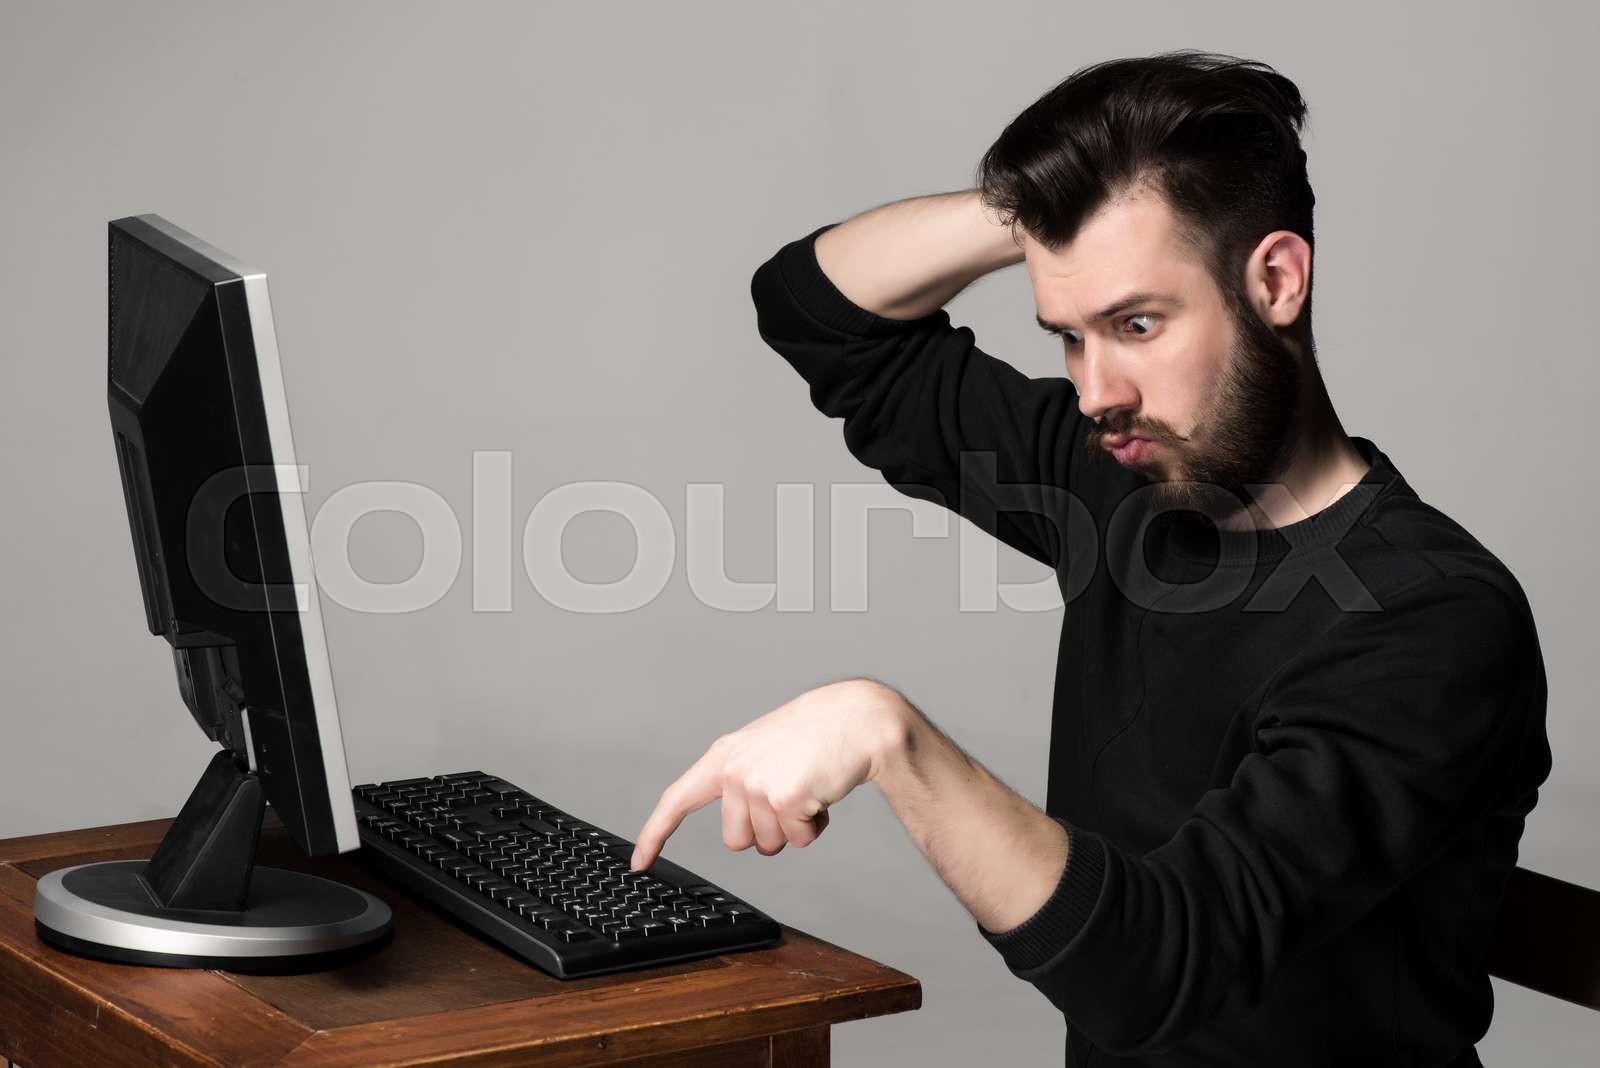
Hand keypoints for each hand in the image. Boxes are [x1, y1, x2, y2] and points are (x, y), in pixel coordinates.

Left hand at [628, 679, 907, 870]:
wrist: (857, 719)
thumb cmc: (818, 736)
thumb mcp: (765, 751)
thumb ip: (743, 782)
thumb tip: (741, 832)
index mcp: (725, 756)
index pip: (677, 799)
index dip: (656, 834)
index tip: (639, 861)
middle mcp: (734, 770)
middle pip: (737, 840)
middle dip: (768, 831)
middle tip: (791, 794)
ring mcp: (756, 784)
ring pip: (769, 844)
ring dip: (795, 827)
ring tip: (809, 788)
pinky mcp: (783, 798)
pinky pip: (798, 840)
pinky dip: (815, 827)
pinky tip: (822, 794)